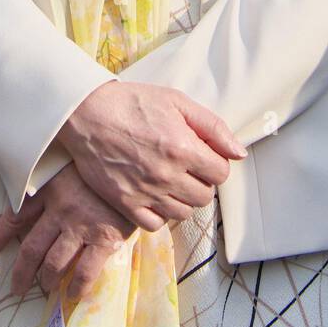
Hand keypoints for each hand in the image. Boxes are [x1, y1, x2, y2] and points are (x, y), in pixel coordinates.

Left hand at [0, 161, 139, 299]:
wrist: (136, 164)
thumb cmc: (102, 162)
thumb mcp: (69, 163)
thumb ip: (51, 178)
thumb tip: (29, 191)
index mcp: (49, 188)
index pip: (16, 215)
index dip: (0, 235)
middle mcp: (61, 210)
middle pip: (31, 249)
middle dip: (21, 273)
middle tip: (17, 287)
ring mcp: (82, 226)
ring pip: (54, 263)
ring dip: (47, 280)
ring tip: (46, 286)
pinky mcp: (105, 239)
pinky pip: (86, 271)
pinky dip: (77, 287)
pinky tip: (73, 294)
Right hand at [56, 81, 246, 230]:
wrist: (88, 113)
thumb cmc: (133, 103)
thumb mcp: (177, 102)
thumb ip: (213, 127)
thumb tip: (239, 153)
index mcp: (183, 148)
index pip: (221, 173)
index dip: (216, 163)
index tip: (203, 155)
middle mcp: (167, 175)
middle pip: (204, 196)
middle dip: (201, 181)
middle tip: (187, 166)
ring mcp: (146, 193)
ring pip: (183, 213)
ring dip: (183, 198)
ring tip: (170, 179)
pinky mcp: (126, 204)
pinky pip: (156, 224)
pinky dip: (160, 213)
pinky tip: (154, 194)